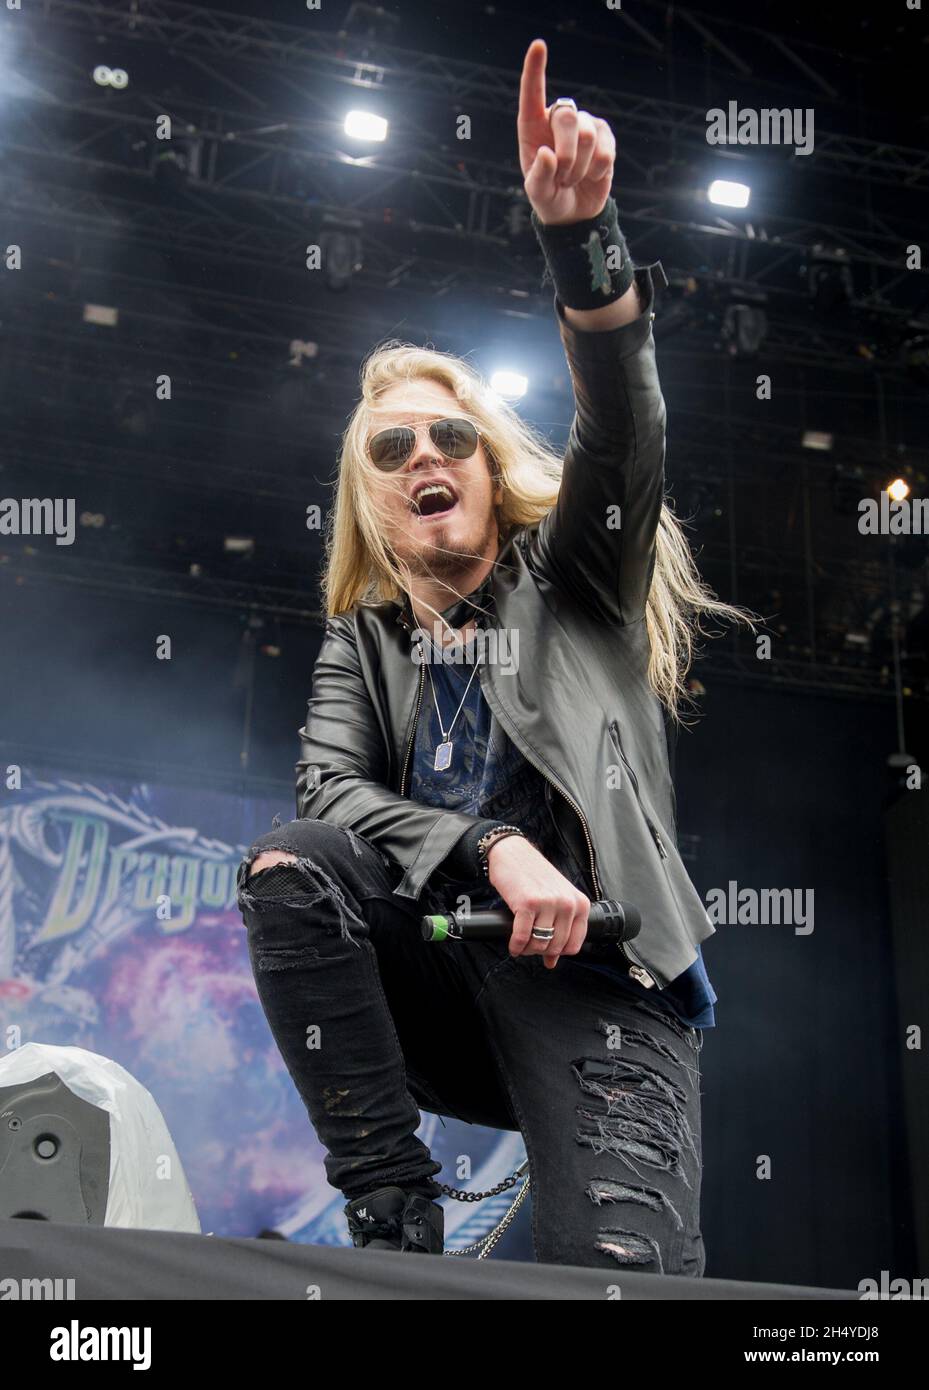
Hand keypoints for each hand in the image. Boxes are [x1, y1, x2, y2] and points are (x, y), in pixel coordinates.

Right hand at [486, 835, 590, 968]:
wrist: (513, 852)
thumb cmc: (534, 875)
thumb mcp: (555, 899)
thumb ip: (559, 928)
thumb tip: (552, 962)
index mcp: (579, 903)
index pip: (575, 944)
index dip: (558, 953)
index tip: (547, 952)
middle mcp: (567, 903)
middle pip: (556, 947)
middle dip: (540, 952)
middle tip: (529, 947)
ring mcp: (548, 903)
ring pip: (540, 944)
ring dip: (527, 950)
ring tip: (521, 945)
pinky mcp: (527, 903)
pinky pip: (522, 937)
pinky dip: (516, 946)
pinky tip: (513, 945)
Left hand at [517, 37, 615, 226]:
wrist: (575, 212)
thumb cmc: (550, 198)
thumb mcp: (538, 194)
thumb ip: (539, 177)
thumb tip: (548, 155)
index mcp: (533, 127)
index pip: (532, 94)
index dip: (535, 70)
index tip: (538, 46)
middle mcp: (558, 120)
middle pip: (567, 118)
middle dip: (566, 155)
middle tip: (562, 178)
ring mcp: (584, 125)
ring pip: (588, 135)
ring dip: (580, 167)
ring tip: (573, 179)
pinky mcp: (605, 137)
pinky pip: (605, 150)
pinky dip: (598, 170)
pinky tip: (591, 175)